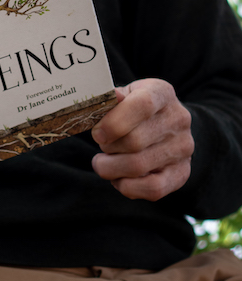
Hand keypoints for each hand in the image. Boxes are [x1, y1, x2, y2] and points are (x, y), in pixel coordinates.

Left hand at [91, 79, 193, 201]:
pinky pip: (152, 189)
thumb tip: (97, 102)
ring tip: (103, 164)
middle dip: (108, 147)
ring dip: (111, 168)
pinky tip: (118, 179)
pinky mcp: (181, 173)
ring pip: (139, 166)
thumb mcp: (124, 95)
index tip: (97, 133)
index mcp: (161, 92)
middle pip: (135, 141)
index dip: (115, 122)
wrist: (165, 125)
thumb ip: (110, 100)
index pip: (142, 105)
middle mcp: (178, 119)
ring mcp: (183, 148)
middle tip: (101, 146)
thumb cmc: (134, 108)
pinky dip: (127, 187)